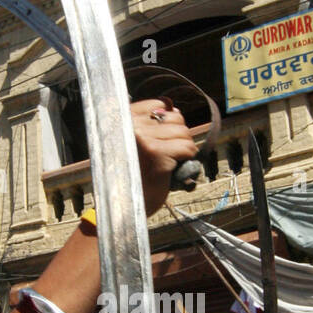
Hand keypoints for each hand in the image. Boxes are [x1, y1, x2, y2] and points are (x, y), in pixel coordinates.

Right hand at [131, 99, 197, 216]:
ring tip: (170, 163)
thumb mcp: (134, 142)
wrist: (124, 207)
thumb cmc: (131, 175)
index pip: (160, 104)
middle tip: (168, 155)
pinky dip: (188, 159)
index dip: (168, 122)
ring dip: (184, 149)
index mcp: (124, 118)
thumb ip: (148, 123)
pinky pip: (187, 148)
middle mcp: (131, 125)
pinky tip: (175, 169)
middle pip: (175, 117)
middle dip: (178, 136)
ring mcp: (144, 139)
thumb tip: (172, 106)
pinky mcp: (157, 154)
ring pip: (184, 133)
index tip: (161, 140)